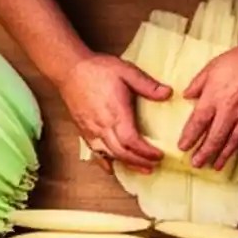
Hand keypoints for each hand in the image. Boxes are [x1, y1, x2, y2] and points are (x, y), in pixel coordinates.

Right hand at [58, 54, 170, 172]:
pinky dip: (105, 162)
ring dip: (127, 164)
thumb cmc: (98, 69)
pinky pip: (94, 151)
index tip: (159, 155)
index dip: (146, 152)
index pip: (131, 141)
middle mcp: (101, 126)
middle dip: (140, 162)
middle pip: (121, 152)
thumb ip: (147, 84)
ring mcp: (90, 130)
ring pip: (109, 155)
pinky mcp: (83, 130)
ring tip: (142, 169)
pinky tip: (112, 168)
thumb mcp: (127, 71)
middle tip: (155, 165)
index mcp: (115, 113)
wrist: (69, 69)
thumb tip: (168, 93)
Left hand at [178, 41, 237, 170]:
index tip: (183, 147)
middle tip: (196, 164)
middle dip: (204, 153)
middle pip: (215, 138)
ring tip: (216, 166)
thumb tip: (186, 96)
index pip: (198, 123)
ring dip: (224, 155)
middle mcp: (230, 112)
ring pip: (234, 142)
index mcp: (215, 99)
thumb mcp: (212, 67)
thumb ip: (198, 84)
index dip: (190, 137)